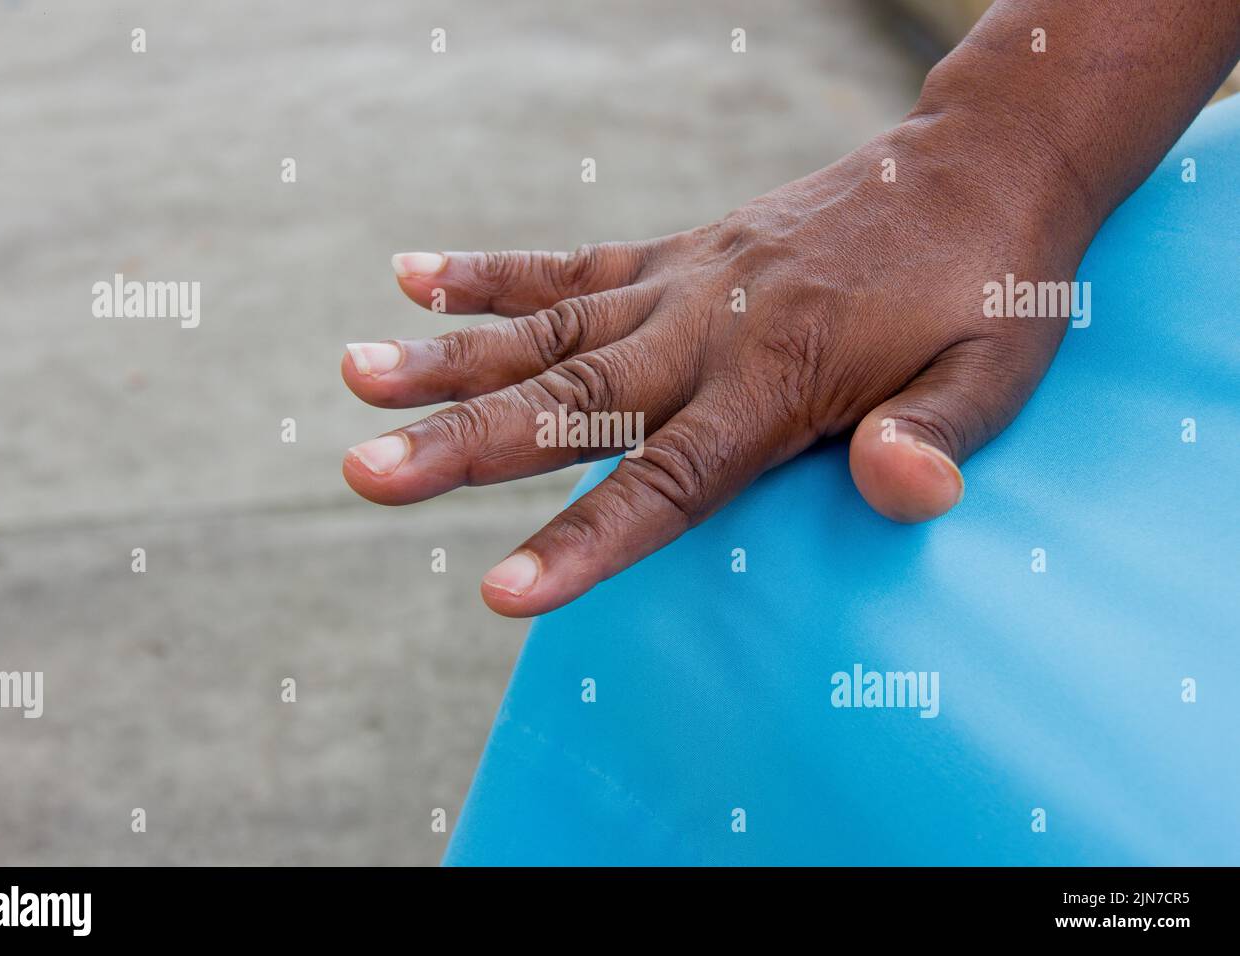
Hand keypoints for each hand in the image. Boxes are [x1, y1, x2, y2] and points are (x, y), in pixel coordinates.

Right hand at [342, 110, 1086, 616]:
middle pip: (570, 401)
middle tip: (362, 474)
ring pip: (547, 328)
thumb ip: (939, 436)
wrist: (979, 166)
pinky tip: (415, 279)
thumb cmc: (991, 289)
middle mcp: (711, 329)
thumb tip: (895, 490)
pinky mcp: (679, 253)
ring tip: (355, 377)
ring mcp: (686, 283)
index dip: (582, 542)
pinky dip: (491, 273)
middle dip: (464, 446)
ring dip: (449, 359)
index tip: (499, 594)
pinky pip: (571, 263)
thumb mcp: (999, 372)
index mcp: (780, 379)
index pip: (664, 480)